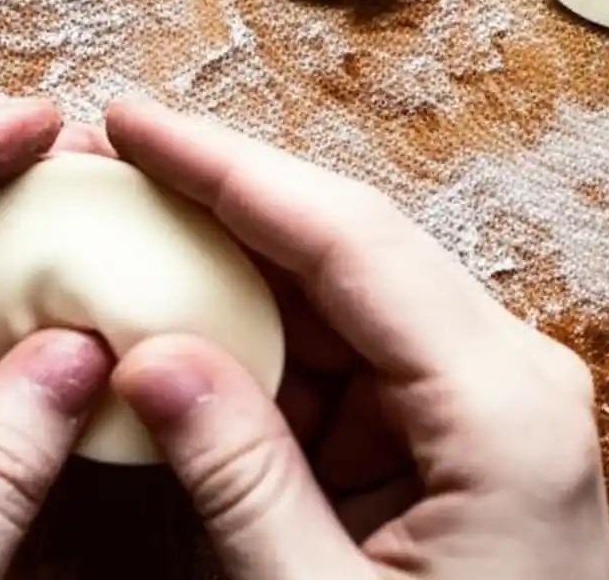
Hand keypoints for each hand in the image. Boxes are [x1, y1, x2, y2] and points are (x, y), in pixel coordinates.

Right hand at [103, 101, 608, 579]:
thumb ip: (240, 482)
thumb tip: (148, 356)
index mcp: (499, 407)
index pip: (346, 239)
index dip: (227, 171)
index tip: (134, 126)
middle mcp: (499, 374)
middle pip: (339, 246)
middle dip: (216, 204)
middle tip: (109, 166)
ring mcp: (471, 396)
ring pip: (329, 295)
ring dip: (224, 273)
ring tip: (121, 244)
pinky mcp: (438, 425)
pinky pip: (332, 355)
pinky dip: (250, 345)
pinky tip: (177, 336)